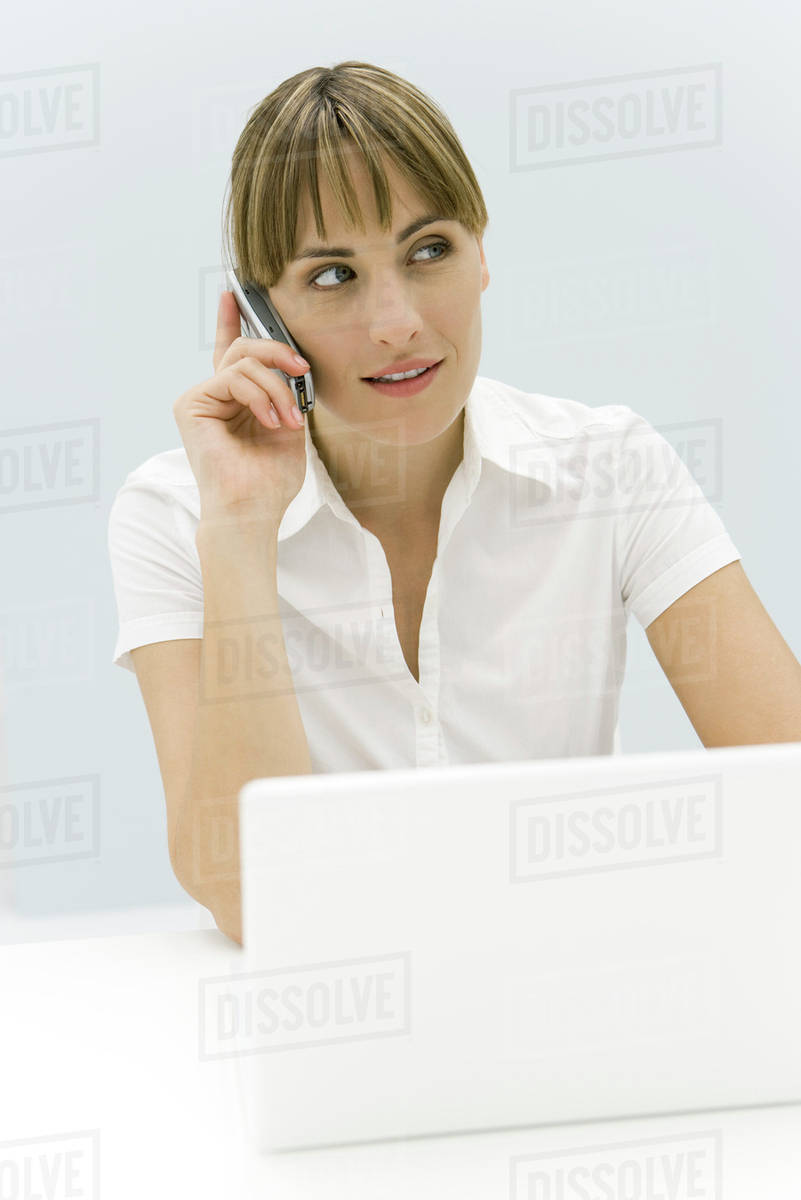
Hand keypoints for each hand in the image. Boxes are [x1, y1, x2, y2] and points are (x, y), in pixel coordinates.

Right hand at [173, 290, 309, 522]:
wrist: (253, 510)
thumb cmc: (270, 480)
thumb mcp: (289, 426)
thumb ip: (286, 392)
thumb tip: (292, 364)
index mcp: (235, 402)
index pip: (232, 353)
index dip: (230, 321)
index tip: (233, 293)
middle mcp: (213, 396)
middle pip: (244, 349)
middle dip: (278, 353)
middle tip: (302, 370)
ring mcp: (199, 399)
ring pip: (244, 361)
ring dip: (277, 389)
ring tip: (289, 421)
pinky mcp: (190, 403)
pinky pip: (233, 377)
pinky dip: (260, 396)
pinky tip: (270, 422)